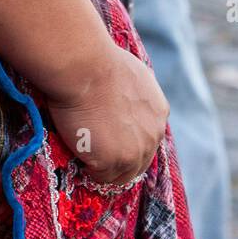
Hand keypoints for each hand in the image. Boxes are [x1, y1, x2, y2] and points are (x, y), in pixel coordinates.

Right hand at [48, 46, 168, 185]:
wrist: (84, 66)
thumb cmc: (98, 61)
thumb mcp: (133, 74)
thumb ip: (136, 94)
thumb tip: (126, 97)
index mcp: (159, 112)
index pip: (147, 139)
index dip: (127, 140)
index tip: (109, 137)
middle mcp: (153, 136)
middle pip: (138, 163)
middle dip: (118, 159)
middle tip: (95, 151)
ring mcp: (134, 152)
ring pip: (121, 175)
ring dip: (105, 169)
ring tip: (85, 155)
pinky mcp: (112, 162)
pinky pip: (101, 177)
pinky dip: (89, 170)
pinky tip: (78, 155)